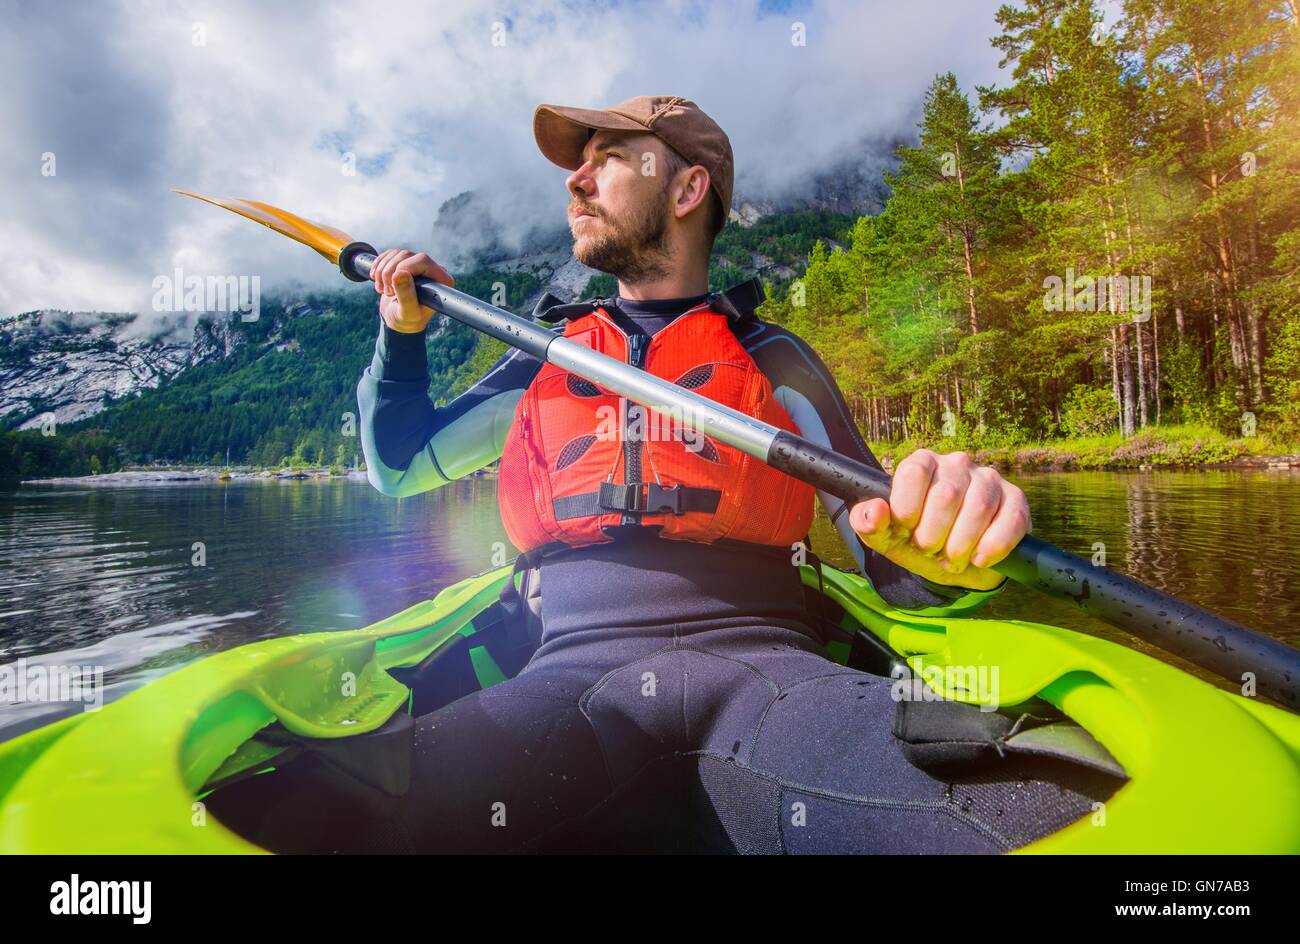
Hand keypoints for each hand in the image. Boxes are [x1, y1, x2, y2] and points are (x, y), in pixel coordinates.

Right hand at [372, 248, 455, 332]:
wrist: (397, 319)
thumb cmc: (408, 320)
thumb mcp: (407, 313)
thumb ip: (406, 296)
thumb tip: (399, 274)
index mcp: (442, 280)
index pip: (423, 260)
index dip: (404, 270)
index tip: (394, 290)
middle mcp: (432, 269)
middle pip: (406, 255)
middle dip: (390, 273)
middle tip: (388, 292)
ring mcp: (417, 264)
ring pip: (396, 254)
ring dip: (382, 272)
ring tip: (384, 290)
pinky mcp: (404, 262)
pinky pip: (388, 254)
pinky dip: (378, 267)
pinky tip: (378, 282)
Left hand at [848, 449, 1030, 590]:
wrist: (954, 564)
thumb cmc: (916, 541)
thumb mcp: (886, 537)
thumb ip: (868, 523)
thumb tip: (875, 510)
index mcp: (922, 464)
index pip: (913, 472)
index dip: (907, 508)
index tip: (905, 530)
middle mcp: (956, 464)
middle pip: (945, 494)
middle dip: (933, 535)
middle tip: (930, 550)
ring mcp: (989, 479)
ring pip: (978, 508)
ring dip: (961, 545)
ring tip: (951, 558)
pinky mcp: (1016, 500)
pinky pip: (1011, 520)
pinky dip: (992, 547)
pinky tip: (978, 558)